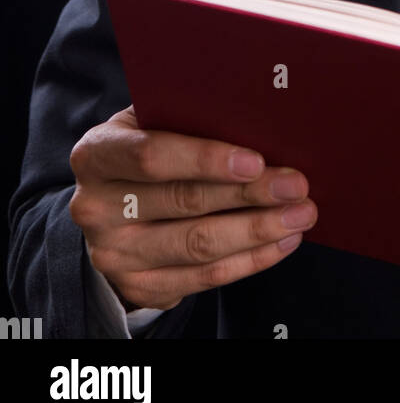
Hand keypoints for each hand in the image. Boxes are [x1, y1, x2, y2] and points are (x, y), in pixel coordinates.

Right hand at [69, 106, 316, 310]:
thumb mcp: (150, 122)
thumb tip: (257, 116)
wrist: (111, 208)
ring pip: (198, 246)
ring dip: (258, 231)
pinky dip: (249, 261)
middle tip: (296, 186)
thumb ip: (187, 117)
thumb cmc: (145, 148)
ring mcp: (114, 253)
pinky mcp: (139, 286)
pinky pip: (203, 278)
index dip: (205, 159)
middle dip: (249, 194)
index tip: (255, 160)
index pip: (151, 157)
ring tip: (300, 215)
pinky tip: (281, 242)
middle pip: (184, 202)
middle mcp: (96, 207)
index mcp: (97, 154)